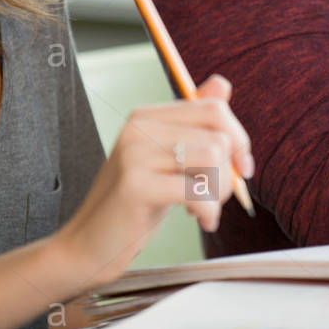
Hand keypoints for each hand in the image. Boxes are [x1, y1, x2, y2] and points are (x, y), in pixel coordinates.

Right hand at [54, 74, 254, 288]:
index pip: (213, 108)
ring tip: (204, 209)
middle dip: (230, 173)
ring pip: (213, 159)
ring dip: (220, 193)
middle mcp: (139, 128)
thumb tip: (222, 83)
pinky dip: (209, 211)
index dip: (239, 139)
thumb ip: (194, 124)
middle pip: (219, 136)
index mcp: (147, 116)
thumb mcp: (167, 159)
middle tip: (217, 197)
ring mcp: (135, 155)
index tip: (241, 169)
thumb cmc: (135, 204)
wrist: (88, 245)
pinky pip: (197, 191)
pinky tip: (200, 220)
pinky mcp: (136, 186)